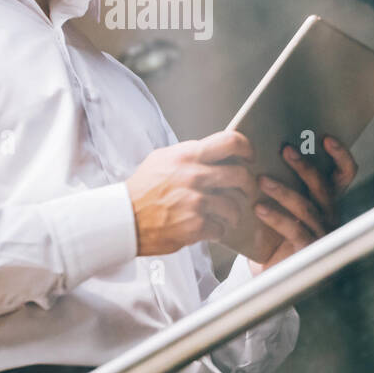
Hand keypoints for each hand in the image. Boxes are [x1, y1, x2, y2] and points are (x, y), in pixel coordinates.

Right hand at [126, 129, 256, 255]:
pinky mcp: (195, 225)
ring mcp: (196, 201)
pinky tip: (209, 228)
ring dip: (233, 213)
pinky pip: (221, 228)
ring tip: (225, 215)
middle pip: (241, 175)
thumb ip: (190, 155)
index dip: (247, 149)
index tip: (249, 158)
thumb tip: (213, 152)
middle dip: (246, 186)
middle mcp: (194, 175)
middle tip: (243, 192)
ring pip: (235, 205)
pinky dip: (218, 230)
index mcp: (187, 155)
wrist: (124, 219)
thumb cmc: (142, 190)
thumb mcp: (163, 159)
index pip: (231, 141)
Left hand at [248, 135, 357, 274]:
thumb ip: (278, 182)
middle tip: (286, 150)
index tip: (326, 137)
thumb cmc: (272, 234)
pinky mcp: (307, 251)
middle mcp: (329, 216)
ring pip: (306, 207)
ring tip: (261, 179)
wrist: (268, 273)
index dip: (340, 156)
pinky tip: (258, 208)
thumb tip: (260, 152)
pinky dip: (275, 217)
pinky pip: (293, 230)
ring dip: (282, 190)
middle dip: (305, 167)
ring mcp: (321, 235)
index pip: (344, 174)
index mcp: (326, 201)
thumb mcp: (279, 205)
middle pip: (323, 187)